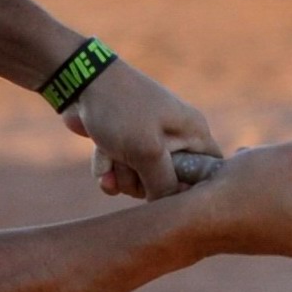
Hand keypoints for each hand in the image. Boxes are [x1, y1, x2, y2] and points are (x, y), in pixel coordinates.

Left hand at [64, 60, 217, 199]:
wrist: (80, 83)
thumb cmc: (121, 110)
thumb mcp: (148, 152)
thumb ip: (164, 186)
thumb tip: (168, 208)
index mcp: (194, 133)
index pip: (210, 171)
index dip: (194, 188)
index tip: (169, 188)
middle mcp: (176, 138)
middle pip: (170, 184)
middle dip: (144, 181)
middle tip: (133, 163)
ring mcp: (149, 141)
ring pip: (141, 182)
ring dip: (121, 174)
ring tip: (112, 153)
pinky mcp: (125, 145)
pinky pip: (122, 174)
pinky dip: (108, 169)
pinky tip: (100, 157)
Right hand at [183, 138, 291, 257]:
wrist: (201, 218)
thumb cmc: (252, 187)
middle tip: (278, 161)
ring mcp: (274, 246)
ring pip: (283, 204)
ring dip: (270, 178)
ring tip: (249, 161)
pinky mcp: (250, 243)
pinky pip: (262, 213)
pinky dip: (254, 193)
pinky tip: (234, 176)